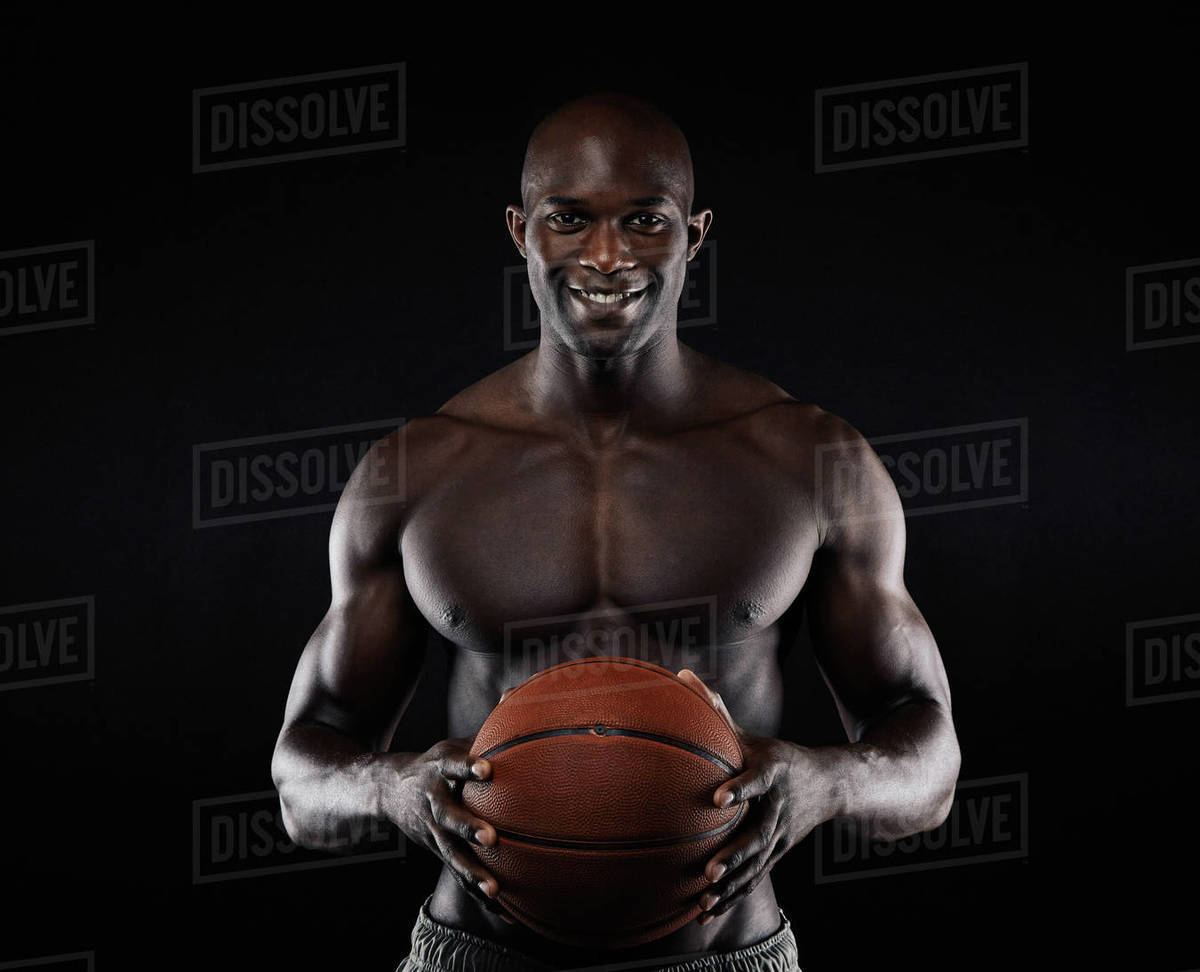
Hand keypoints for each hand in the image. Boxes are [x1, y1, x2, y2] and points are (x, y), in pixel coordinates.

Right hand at [385, 738, 515, 923]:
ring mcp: (432, 830)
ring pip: (450, 853)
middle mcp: (433, 800)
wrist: (388, 789)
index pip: (454, 765)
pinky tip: (502, 909)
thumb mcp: (455, 741)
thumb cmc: (438, 763)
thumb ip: (488, 725)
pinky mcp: (437, 850)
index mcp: (440, 769)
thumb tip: (517, 693)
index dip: (468, 767)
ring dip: (471, 871)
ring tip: (494, 888)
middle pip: (448, 815)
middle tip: (491, 837)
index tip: (487, 770)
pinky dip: (476, 891)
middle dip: (468, 827)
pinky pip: (458, 873)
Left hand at [676, 669, 831, 924]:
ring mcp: (782, 835)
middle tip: (709, 867)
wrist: (832, 784)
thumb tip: (683, 678)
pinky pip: (756, 877)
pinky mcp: (778, 853)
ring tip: (706, 896)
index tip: (718, 799)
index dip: (740, 789)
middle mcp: (780, 807)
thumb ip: (718, 711)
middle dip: (736, 853)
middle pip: (759, 834)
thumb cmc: (779, 756)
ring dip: (734, 881)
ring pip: (759, 862)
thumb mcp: (753, 734)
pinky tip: (708, 912)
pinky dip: (735, 894)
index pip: (757, 780)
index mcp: (774, 773)